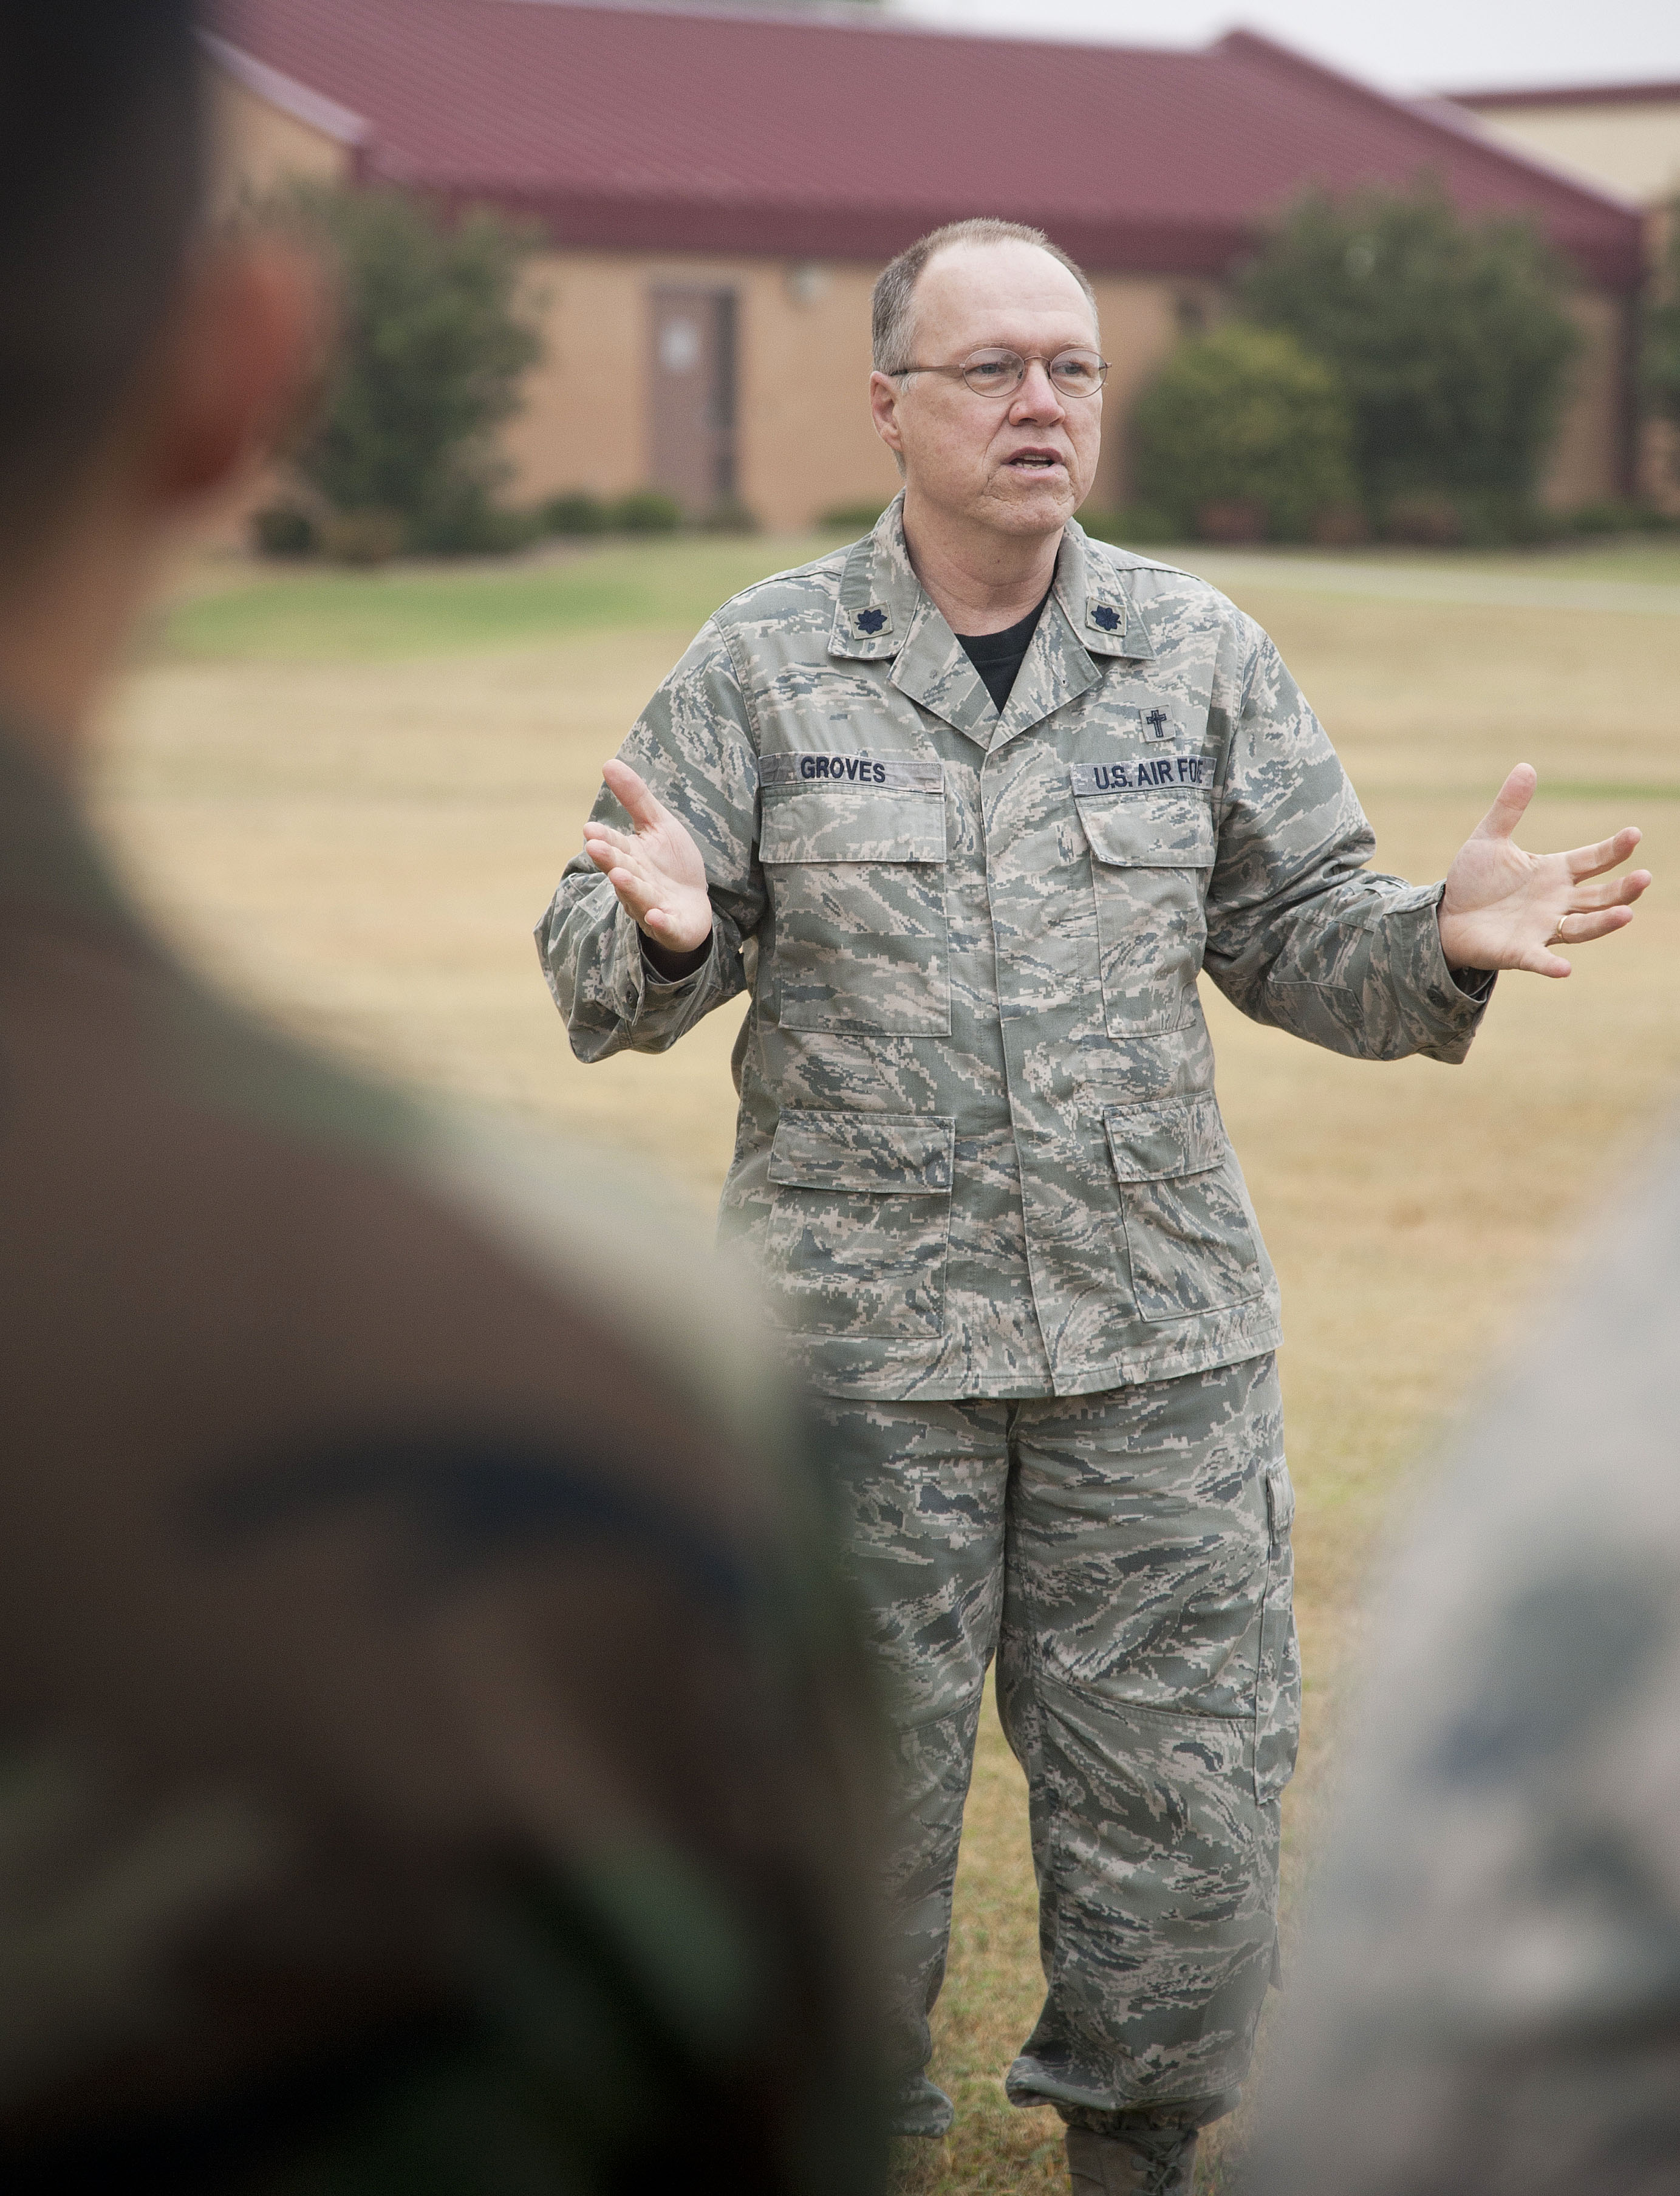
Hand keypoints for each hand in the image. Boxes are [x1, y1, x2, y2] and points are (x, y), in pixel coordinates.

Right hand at [583, 759, 712, 952]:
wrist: (694, 906)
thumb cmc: (671, 864)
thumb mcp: (659, 825)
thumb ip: (635, 798)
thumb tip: (608, 762)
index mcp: (630, 858)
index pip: (615, 846)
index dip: (604, 838)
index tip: (590, 829)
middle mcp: (636, 883)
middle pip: (621, 869)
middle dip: (609, 859)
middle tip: (594, 846)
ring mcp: (652, 907)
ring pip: (638, 898)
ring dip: (629, 888)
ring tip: (619, 876)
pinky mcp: (672, 928)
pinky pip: (665, 927)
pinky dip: (660, 922)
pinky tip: (656, 916)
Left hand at [1438, 764, 1649, 977]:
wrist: (1445, 917)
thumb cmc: (1473, 880)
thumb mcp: (1488, 839)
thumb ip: (1508, 808)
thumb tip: (1526, 766)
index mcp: (1554, 873)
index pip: (1592, 860)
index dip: (1613, 849)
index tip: (1634, 834)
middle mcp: (1556, 902)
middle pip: (1599, 897)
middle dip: (1622, 889)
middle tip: (1644, 877)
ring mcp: (1541, 928)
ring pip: (1582, 926)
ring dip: (1604, 922)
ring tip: (1627, 914)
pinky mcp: (1519, 952)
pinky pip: (1539, 958)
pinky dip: (1552, 964)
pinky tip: (1565, 969)